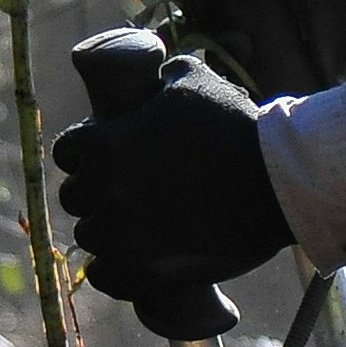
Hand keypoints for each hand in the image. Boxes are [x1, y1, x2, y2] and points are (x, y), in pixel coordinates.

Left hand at [51, 53, 293, 306]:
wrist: (277, 180)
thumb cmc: (236, 126)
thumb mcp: (194, 81)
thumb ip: (161, 77)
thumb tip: (154, 70)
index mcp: (106, 143)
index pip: (67, 152)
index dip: (84, 155)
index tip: (103, 160)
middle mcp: (105, 190)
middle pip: (76, 197)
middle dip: (94, 193)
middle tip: (122, 193)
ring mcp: (124, 234)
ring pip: (91, 236)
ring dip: (105, 231)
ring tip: (131, 227)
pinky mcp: (146, 271)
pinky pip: (107, 277)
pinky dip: (114, 271)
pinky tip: (128, 262)